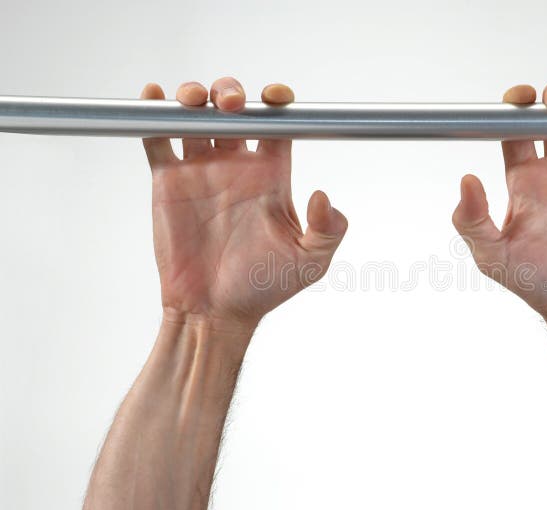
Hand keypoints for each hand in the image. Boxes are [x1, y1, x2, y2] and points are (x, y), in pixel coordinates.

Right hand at [141, 77, 346, 330]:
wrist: (214, 314)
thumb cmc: (263, 289)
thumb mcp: (311, 262)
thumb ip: (328, 229)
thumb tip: (324, 195)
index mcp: (272, 176)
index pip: (276, 124)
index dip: (277, 102)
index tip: (275, 97)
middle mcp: (237, 166)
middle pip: (234, 109)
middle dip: (231, 92)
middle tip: (230, 104)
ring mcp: (201, 170)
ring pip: (196, 115)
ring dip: (194, 96)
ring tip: (194, 102)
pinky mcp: (167, 181)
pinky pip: (158, 138)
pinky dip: (153, 112)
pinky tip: (153, 96)